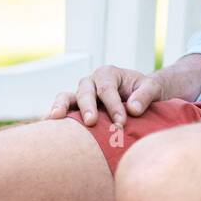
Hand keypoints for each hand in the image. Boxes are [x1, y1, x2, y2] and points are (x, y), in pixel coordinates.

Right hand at [50, 64, 167, 126]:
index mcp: (109, 73)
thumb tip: (133, 109)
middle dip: (88, 107)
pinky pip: (62, 109)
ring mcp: (81, 95)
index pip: (108, 89)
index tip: (121, 122)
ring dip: (61, 107)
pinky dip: (54, 116)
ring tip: (55, 118)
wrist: (140, 96)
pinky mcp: (76, 108)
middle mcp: (92, 82)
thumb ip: (145, 95)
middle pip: (85, 91)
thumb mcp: (153, 88)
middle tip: (91, 122)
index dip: (113, 106)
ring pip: (67, 97)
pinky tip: (47, 126)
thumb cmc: (145, 91)